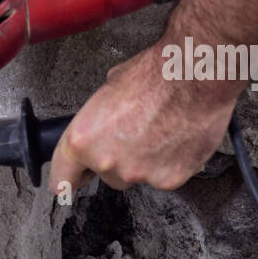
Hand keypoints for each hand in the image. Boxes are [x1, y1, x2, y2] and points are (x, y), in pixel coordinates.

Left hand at [49, 44, 240, 192]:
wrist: (195, 77)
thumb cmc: (156, 74)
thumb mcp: (111, 87)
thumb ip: (100, 117)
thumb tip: (105, 122)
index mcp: (83, 139)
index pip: (62, 178)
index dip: (68, 180)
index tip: (71, 184)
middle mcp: (107, 162)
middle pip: (107, 175)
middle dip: (118, 160)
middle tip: (136, 133)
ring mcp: (139, 174)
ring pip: (136, 177)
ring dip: (145, 162)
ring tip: (162, 131)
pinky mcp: (168, 180)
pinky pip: (165, 176)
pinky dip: (171, 163)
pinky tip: (177, 138)